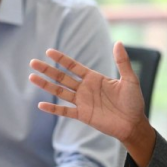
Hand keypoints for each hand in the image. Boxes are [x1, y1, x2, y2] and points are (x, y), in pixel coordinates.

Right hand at [29, 42, 149, 145]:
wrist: (133, 124)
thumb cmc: (133, 101)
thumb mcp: (129, 80)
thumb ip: (122, 62)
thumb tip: (118, 42)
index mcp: (94, 78)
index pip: (73, 66)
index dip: (61, 59)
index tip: (49, 51)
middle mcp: (85, 88)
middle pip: (61, 77)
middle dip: (47, 70)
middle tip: (33, 62)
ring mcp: (82, 102)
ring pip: (60, 92)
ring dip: (46, 85)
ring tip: (32, 77)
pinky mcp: (83, 115)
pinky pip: (65, 111)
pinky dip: (53, 109)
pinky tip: (41, 105)